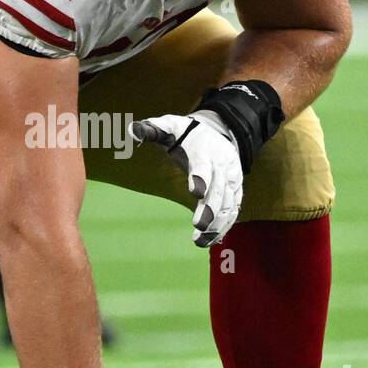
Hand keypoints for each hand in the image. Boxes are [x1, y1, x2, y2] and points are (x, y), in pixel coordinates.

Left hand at [131, 111, 242, 246]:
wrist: (220, 132)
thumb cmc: (189, 133)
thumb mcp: (171, 126)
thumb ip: (153, 129)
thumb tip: (132, 130)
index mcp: (204, 150)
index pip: (203, 165)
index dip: (201, 177)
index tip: (195, 192)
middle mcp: (221, 166)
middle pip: (218, 189)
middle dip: (211, 208)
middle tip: (200, 225)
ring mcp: (231, 179)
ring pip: (228, 203)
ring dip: (218, 223)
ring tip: (201, 241)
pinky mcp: (235, 190)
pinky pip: (233, 210)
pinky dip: (225, 226)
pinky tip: (212, 240)